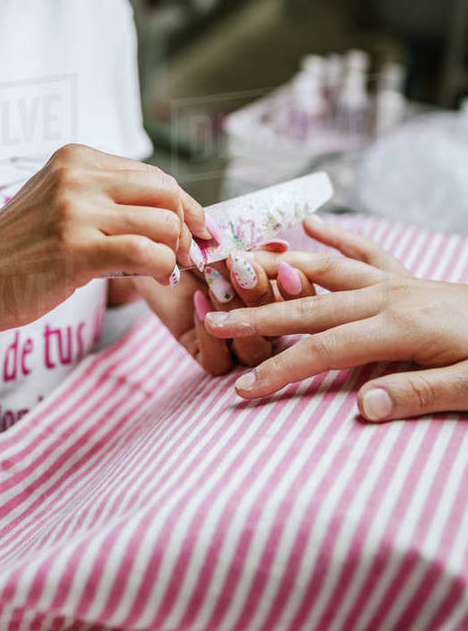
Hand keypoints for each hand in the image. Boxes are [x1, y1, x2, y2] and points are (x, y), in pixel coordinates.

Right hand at [0, 142, 210, 335]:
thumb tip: (163, 210)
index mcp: (75, 158)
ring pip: (163, 222)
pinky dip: (161, 268)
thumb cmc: (11, 252)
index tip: (196, 230)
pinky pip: (146, 253)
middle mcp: (77, 176)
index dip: (183, 204)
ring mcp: (75, 211)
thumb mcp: (54, 203)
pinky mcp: (75, 250)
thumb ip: (100, 197)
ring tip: (167, 270)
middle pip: (166, 192)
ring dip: (175, 251)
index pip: (153, 173)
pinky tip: (152, 278)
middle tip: (190, 254)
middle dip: (188, 225)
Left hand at [135, 238, 316, 374]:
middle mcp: (265, 325)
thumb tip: (280, 246)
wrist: (156, 253)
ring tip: (214, 284)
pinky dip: (209, 335)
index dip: (297, 286)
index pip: (302, 300)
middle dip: (261, 294)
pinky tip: (198, 303)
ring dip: (236, 315)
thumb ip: (253, 244)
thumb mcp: (224, 239)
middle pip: (281, 327)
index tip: (282, 264)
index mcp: (279, 295)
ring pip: (254, 351)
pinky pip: (218, 361)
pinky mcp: (208, 356)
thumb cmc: (195, 243)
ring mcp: (238, 344)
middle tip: (241, 266)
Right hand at [203, 214, 467, 420]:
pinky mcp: (410, 277)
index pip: (325, 352)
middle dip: (257, 314)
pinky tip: (312, 226)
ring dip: (280, 271)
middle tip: (212, 317)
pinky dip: (338, 238)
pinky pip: (367, 251)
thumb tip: (361, 404)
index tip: (242, 389)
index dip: (281, 371)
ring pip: (326, 271)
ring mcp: (398, 281)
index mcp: (400, 328)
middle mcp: (390, 296)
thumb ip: (418, 395)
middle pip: (310, 306)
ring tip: (238, 266)